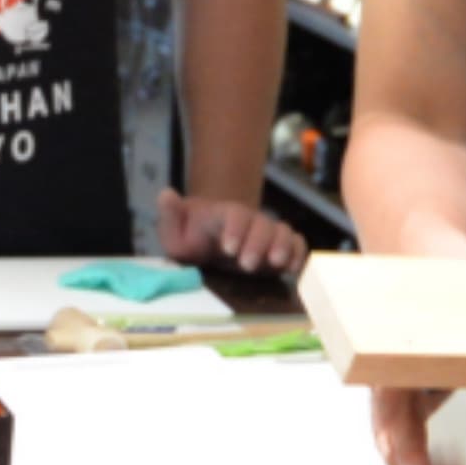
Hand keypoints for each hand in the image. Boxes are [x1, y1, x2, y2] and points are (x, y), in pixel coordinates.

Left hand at [156, 186, 307, 275]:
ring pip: (283, 232)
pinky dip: (299, 255)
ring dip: (283, 247)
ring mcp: (266, 235)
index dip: (236, 228)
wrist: (207, 239)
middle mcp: (250, 221)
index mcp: (224, 215)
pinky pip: (297, 246)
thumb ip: (170, 214)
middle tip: (247, 265)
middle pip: (263, 224)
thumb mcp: (173, 230)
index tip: (228, 248)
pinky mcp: (278, 250)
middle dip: (258, 243)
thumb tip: (165, 194)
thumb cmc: (190, 237)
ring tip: (276, 266)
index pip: (235, 214)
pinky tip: (293, 270)